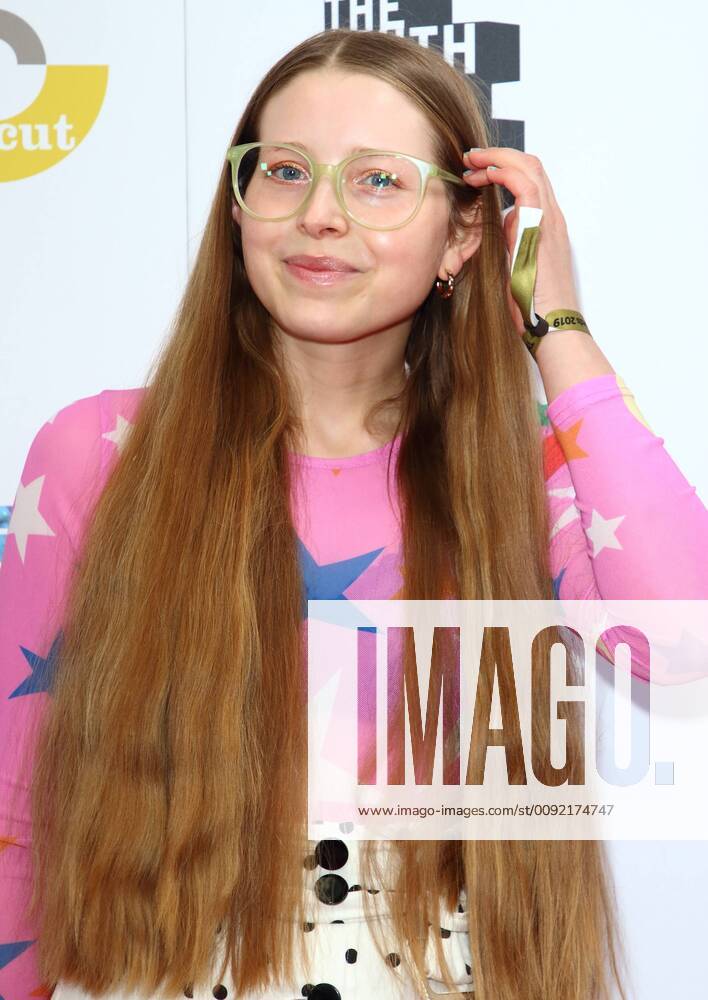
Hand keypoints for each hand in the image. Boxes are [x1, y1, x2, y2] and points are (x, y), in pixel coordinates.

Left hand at [462, 147, 581, 335]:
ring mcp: (549, 218)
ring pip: (529, 166)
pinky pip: (524, 184)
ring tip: (471, 161)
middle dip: (498, 155)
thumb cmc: (530, 303)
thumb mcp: (515, 263)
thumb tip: (501, 223)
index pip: (529, 179)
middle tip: (470, 159)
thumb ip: (511, 239)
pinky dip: (503, 172)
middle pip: (531, 165)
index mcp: (545, 223)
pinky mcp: (541, 225)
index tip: (476, 171)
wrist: (550, 322)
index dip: (502, 167)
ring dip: (496, 158)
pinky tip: (483, 175)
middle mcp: (551, 215)